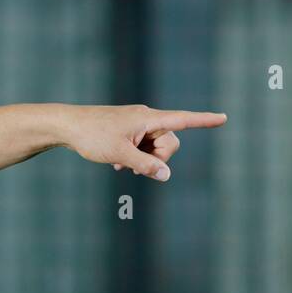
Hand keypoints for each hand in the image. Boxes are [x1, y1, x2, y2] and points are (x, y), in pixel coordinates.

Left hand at [64, 105, 226, 180]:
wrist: (67, 126)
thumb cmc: (92, 137)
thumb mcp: (120, 155)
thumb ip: (145, 165)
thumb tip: (167, 175)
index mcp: (148, 119)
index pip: (183, 119)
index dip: (204, 120)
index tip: (224, 117)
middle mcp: (146, 119)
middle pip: (170, 142)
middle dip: (158, 159)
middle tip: (134, 168)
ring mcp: (137, 125)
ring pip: (155, 148)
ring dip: (144, 161)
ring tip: (121, 165)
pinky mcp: (128, 131)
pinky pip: (142, 147)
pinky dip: (135, 158)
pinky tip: (117, 165)